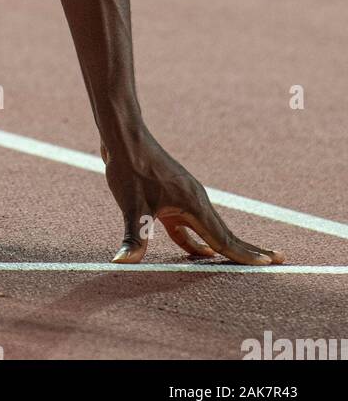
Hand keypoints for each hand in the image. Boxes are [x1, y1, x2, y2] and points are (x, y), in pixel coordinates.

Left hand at [100, 132, 284, 265]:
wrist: (123, 136)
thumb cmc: (130, 168)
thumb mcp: (132, 207)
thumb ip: (134, 238)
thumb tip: (122, 262)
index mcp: (193, 205)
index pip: (224, 239)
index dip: (245, 254)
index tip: (270, 263)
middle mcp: (195, 201)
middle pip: (225, 234)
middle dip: (249, 250)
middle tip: (277, 260)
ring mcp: (184, 198)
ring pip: (209, 229)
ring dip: (225, 246)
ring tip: (244, 260)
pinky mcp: (171, 197)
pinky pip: (190, 226)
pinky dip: (197, 241)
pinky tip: (200, 253)